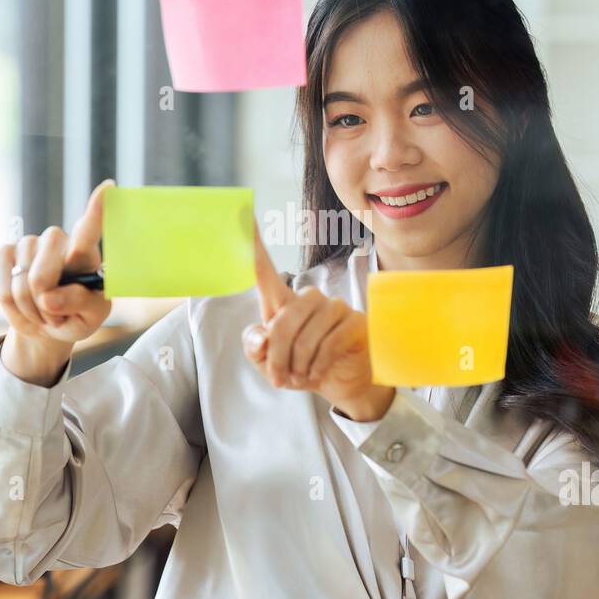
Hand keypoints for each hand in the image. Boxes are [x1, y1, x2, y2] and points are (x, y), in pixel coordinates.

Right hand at [0, 178, 114, 349]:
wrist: (46, 327)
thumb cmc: (75, 318)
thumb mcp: (90, 318)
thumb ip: (79, 304)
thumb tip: (49, 296)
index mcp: (86, 256)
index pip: (90, 231)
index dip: (97, 209)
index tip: (109, 187)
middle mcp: (58, 242)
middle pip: (45, 267)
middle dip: (45, 298)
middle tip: (54, 317)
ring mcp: (30, 245)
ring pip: (21, 277)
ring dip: (28, 307)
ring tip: (40, 314)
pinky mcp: (5, 253)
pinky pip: (0, 274)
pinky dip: (8, 300)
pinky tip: (19, 306)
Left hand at [240, 218, 395, 421]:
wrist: (339, 384)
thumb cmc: (301, 368)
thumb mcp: (270, 365)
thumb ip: (256, 349)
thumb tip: (262, 336)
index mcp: (282, 305)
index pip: (264, 272)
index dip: (253, 245)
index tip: (242, 213)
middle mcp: (308, 299)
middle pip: (285, 317)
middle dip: (279, 354)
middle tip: (281, 378)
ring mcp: (335, 308)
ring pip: (308, 332)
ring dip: (300, 363)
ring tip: (303, 376)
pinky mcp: (356, 321)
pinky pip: (331, 341)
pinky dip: (320, 364)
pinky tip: (320, 372)